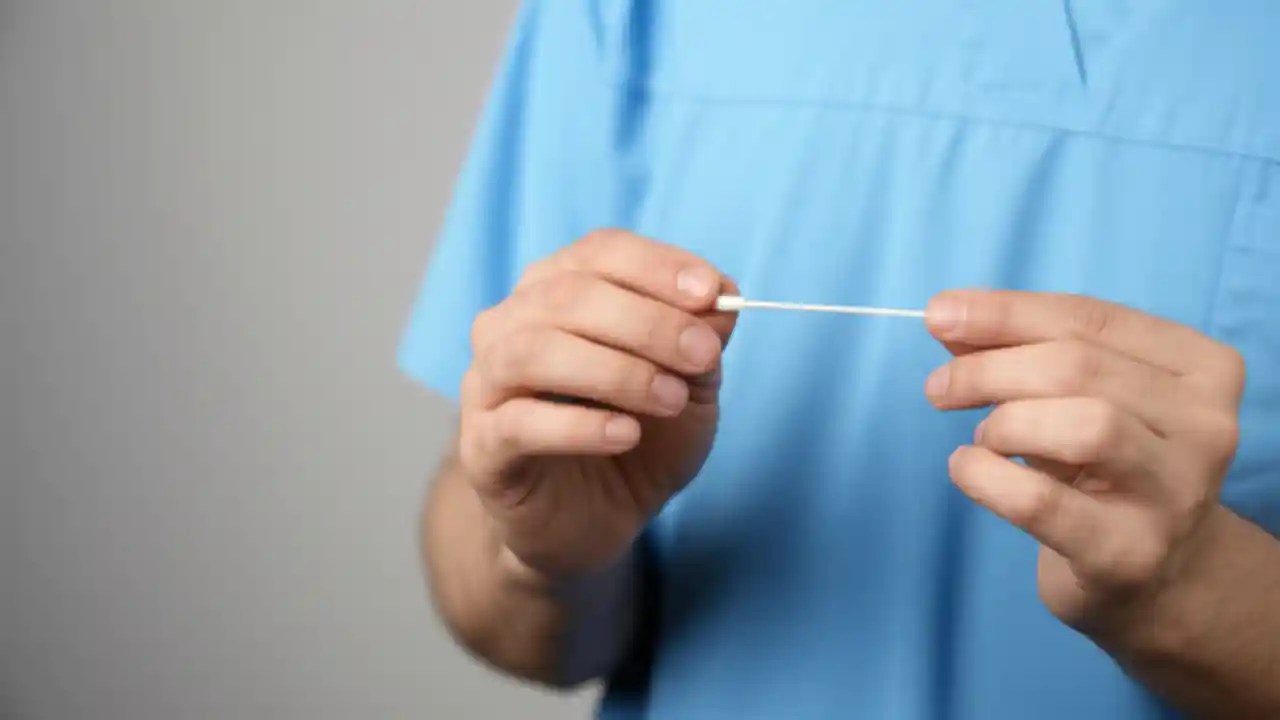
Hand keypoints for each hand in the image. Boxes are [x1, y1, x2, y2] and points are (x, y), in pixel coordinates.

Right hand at [459, 230, 734, 578]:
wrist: (592, 523)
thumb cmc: (634, 437)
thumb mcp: (690, 386)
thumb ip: (702, 341)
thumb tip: (722, 299)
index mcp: (557, 290)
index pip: (599, 252)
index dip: (656, 266)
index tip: (711, 292)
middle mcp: (510, 325)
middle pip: (568, 295)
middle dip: (648, 322)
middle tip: (703, 356)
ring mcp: (487, 384)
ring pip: (533, 351)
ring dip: (615, 370)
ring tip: (670, 399)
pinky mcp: (481, 447)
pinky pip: (518, 423)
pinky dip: (579, 425)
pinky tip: (627, 434)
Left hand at [923, 290, 1245, 641]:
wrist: (1157, 576)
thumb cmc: (1107, 468)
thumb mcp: (1074, 399)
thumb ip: (1018, 351)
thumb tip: (947, 316)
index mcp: (1201, 367)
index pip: (1091, 318)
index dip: (1005, 312)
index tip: (938, 313)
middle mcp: (1206, 425)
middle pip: (1080, 367)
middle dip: (990, 368)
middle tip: (939, 387)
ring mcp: (1177, 493)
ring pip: (1085, 425)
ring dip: (1007, 422)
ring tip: (982, 438)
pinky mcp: (1132, 552)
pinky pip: (1044, 502)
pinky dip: (987, 477)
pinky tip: (967, 469)